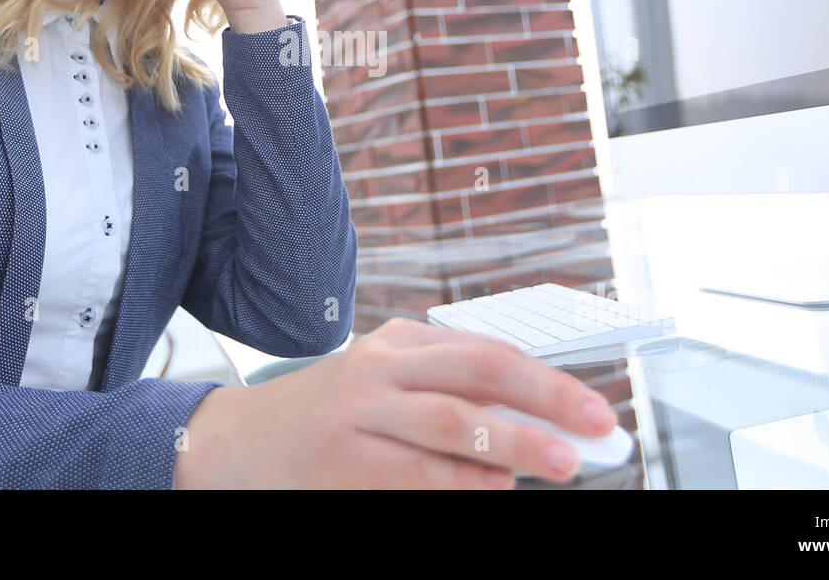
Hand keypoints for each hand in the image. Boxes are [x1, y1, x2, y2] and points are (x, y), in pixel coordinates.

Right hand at [172, 317, 619, 488]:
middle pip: (479, 373)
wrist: (232, 444)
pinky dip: (461, 481)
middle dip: (547, 399)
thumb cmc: (323, 420)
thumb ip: (449, 399)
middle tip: (595, 427)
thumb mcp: (383, 388)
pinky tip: (492, 486)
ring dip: (515, 443)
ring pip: (452, 421)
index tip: (594, 409)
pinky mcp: (342, 459)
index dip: (548, 380)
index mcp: (399, 343)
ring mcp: (359, 412)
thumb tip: (531, 429)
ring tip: (559, 463)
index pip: (488, 352)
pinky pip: (415, 472)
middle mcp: (381, 367)